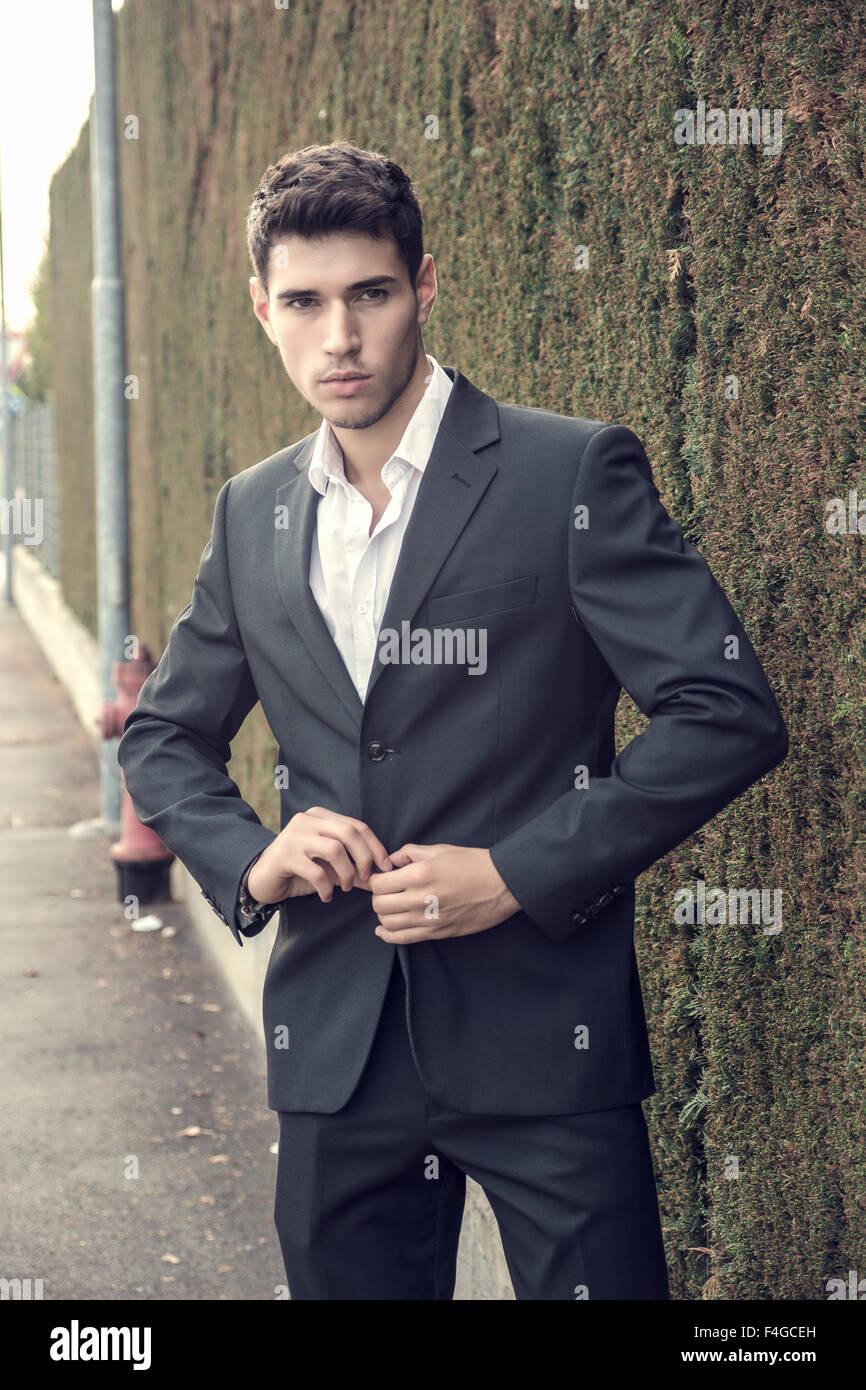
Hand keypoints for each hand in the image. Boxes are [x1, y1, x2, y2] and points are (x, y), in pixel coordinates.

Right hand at [248, 807, 392, 904]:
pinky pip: (316, 871)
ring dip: (346, 873)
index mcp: (321, 816)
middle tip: (365, 878)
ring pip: (335, 849)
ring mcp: (294, 836)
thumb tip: (381, 877)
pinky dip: (327, 887)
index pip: (357, 826)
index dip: (376, 846)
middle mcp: (307, 820)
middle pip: (349, 833)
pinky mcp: (285, 856)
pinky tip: (326, 895)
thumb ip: (353, 867)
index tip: (386, 867)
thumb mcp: (329, 865)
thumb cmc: (300, 870)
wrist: (262, 878)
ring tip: (345, 888)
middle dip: (364, 858)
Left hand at [367, 844, 520, 943]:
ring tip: (390, 906)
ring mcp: (429, 918)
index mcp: (419, 874)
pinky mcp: (437, 932)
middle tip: (385, 891)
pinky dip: (388, 935)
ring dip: (383, 914)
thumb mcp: (440, 849)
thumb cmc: (473, 863)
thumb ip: (410, 853)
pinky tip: (383, 930)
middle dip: (377, 896)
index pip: (378, 883)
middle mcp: (420, 898)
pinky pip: (403, 938)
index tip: (381, 878)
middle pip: (379, 904)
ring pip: (388, 922)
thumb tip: (391, 860)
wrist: (502, 885)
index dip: (375, 880)